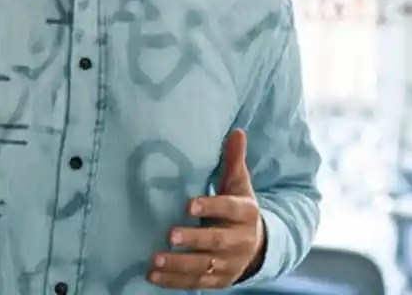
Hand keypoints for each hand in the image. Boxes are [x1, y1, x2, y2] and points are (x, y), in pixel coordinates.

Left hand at [149, 129, 265, 289]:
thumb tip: (236, 131)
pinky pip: (196, 284)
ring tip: (155, 260)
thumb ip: (234, 160)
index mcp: (245, 214)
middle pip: (217, 242)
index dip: (211, 207)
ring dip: (179, 265)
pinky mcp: (219, 281)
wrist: (258, 246)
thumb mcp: (239, 184)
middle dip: (194, 240)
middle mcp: (240, 241)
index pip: (229, 210)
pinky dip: (174, 282)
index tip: (189, 205)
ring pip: (204, 266)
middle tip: (170, 235)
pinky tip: (152, 276)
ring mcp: (229, 264)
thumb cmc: (238, 208)